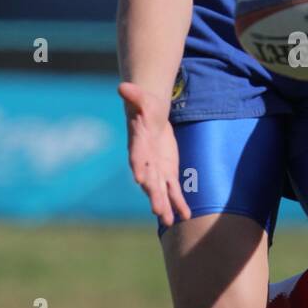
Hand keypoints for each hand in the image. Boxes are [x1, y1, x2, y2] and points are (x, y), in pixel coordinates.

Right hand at [117, 81, 190, 225]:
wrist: (150, 118)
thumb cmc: (146, 107)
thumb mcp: (143, 99)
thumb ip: (134, 96)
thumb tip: (122, 86)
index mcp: (138, 145)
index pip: (137, 157)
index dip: (139, 166)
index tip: (140, 178)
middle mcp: (145, 162)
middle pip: (149, 180)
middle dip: (154, 195)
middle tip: (158, 210)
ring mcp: (156, 170)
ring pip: (160, 191)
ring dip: (165, 205)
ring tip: (170, 221)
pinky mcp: (167, 173)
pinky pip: (173, 191)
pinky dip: (179, 203)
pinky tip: (186, 215)